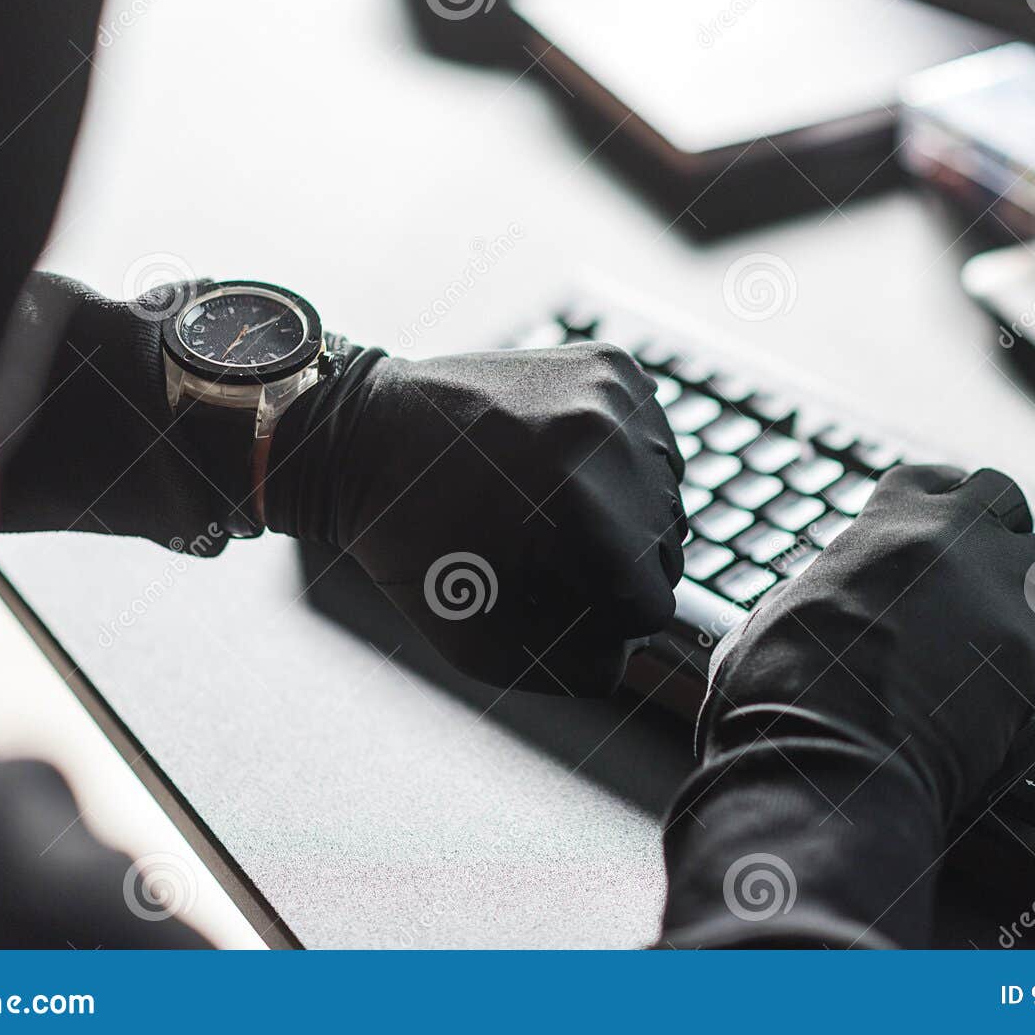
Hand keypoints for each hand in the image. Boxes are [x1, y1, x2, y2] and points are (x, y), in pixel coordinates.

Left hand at [265, 340, 684, 694]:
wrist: (367, 435)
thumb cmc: (411, 540)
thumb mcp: (480, 643)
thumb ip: (575, 670)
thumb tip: (636, 650)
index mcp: (579, 507)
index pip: (651, 603)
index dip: (601, 617)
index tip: (549, 595)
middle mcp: (607, 439)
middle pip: (667, 549)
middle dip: (612, 567)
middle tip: (542, 551)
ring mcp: (613, 392)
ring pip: (667, 495)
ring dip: (621, 517)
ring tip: (548, 507)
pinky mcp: (610, 364)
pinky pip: (652, 443)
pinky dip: (620, 465)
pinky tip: (561, 466)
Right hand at [698, 464, 1034, 823]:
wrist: (826, 757)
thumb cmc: (781, 696)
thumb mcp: (772, 617)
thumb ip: (811, 592)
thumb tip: (808, 604)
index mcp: (880, 525)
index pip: (931, 480)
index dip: (946, 500)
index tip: (952, 519)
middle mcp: (946, 538)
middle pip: (1004, 498)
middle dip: (1002, 532)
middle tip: (992, 573)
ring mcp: (996, 586)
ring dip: (1028, 596)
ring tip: (1004, 641)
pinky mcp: (1032, 646)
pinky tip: (1008, 697)